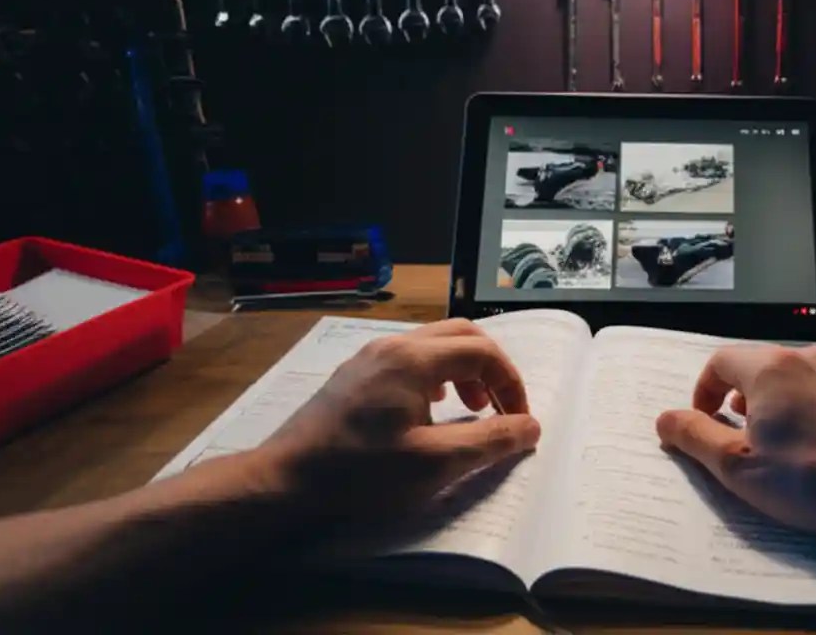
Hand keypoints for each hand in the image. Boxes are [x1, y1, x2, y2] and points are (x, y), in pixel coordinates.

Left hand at [260, 319, 540, 525]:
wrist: (285, 480)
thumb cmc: (362, 473)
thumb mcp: (435, 463)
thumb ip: (490, 441)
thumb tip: (530, 426)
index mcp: (413, 359)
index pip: (482, 352)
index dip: (511, 384)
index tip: (519, 421)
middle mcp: (392, 347)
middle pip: (460, 335)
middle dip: (490, 368)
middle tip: (499, 407)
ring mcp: (369, 358)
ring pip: (433, 344)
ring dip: (463, 370)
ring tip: (470, 409)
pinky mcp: (354, 376)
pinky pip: (409, 358)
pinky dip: (435, 375)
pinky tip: (430, 410)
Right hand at [656, 346, 815, 541]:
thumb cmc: (808, 481)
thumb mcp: (737, 466)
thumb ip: (695, 436)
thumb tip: (664, 418)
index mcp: (770, 367)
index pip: (720, 361)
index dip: (703, 391)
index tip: (705, 423)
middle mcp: (806, 356)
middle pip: (757, 364)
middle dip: (738, 395)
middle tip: (738, 435)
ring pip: (791, 374)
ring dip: (772, 400)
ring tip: (775, 440)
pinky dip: (805, 404)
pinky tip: (814, 442)